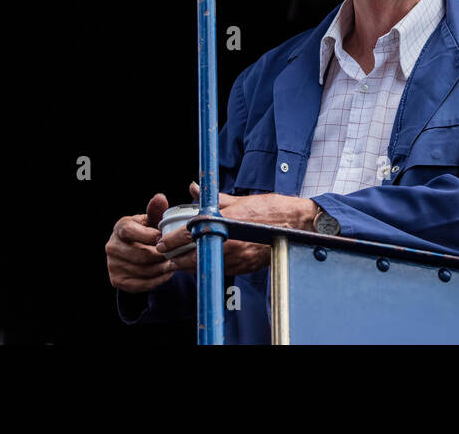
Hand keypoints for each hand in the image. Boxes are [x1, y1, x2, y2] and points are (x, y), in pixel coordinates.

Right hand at [105, 193, 176, 292]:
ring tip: (174, 264)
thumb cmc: (147, 232)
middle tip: (175, 255)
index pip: (130, 231)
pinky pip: (139, 285)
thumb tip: (160, 198)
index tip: (163, 238)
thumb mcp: (151, 220)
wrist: (135, 250)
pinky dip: (156, 281)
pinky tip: (167, 274)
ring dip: (161, 269)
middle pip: (140, 255)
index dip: (149, 236)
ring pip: (142, 271)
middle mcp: (112, 246)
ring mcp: (112, 264)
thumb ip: (156, 210)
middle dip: (161, 256)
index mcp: (120, 227)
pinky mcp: (117, 280)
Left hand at [155, 182, 319, 275]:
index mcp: (226, 223)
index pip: (190, 234)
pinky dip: (212, 266)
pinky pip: (221, 269)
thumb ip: (214, 199)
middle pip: (193, 258)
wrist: (296, 225)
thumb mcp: (240, 200)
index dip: (172, 241)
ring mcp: (238, 258)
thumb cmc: (271, 209)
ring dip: (193, 264)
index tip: (162, 243)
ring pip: (206, 266)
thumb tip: (195, 189)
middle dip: (178, 258)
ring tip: (185, 259)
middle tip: (169, 255)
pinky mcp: (245, 267)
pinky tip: (208, 260)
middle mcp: (230, 243)